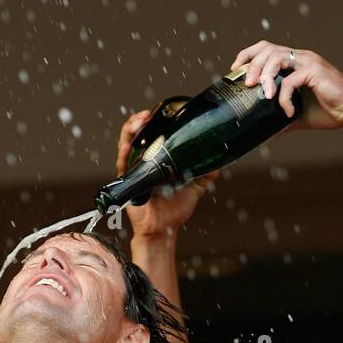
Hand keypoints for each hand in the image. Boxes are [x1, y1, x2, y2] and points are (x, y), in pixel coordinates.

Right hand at [116, 109, 215, 239]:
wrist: (163, 231)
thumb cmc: (174, 211)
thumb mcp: (194, 188)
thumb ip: (205, 174)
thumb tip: (219, 162)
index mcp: (157, 160)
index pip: (153, 134)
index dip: (155, 121)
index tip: (163, 112)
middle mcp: (143, 162)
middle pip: (137, 134)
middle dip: (140, 120)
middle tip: (150, 113)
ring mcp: (133, 170)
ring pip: (126, 143)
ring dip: (130, 130)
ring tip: (139, 121)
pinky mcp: (127, 182)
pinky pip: (122, 164)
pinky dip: (124, 153)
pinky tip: (128, 146)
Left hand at [230, 41, 342, 129]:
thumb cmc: (330, 110)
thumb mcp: (298, 116)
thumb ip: (280, 117)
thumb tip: (263, 131)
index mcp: (295, 63)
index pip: (266, 48)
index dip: (248, 56)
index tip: (235, 71)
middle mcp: (300, 58)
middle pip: (267, 48)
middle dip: (252, 65)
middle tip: (247, 85)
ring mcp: (308, 62)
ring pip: (276, 58)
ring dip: (265, 75)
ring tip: (264, 95)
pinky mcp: (315, 72)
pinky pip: (290, 81)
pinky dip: (284, 97)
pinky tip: (288, 112)